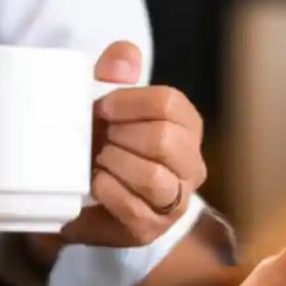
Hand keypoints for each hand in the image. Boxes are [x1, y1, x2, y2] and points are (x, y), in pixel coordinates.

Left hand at [50, 41, 208, 248]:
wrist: (94, 201)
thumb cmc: (109, 145)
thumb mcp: (109, 104)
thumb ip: (115, 72)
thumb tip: (124, 57)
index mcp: (186, 127)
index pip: (170, 104)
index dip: (131, 101)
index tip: (103, 107)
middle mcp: (191, 164)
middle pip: (164, 139)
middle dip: (122, 136)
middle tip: (101, 138)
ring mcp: (175, 200)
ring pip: (153, 176)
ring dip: (115, 164)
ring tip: (99, 161)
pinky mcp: (151, 228)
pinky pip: (132, 206)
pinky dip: (107, 190)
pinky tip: (95, 183)